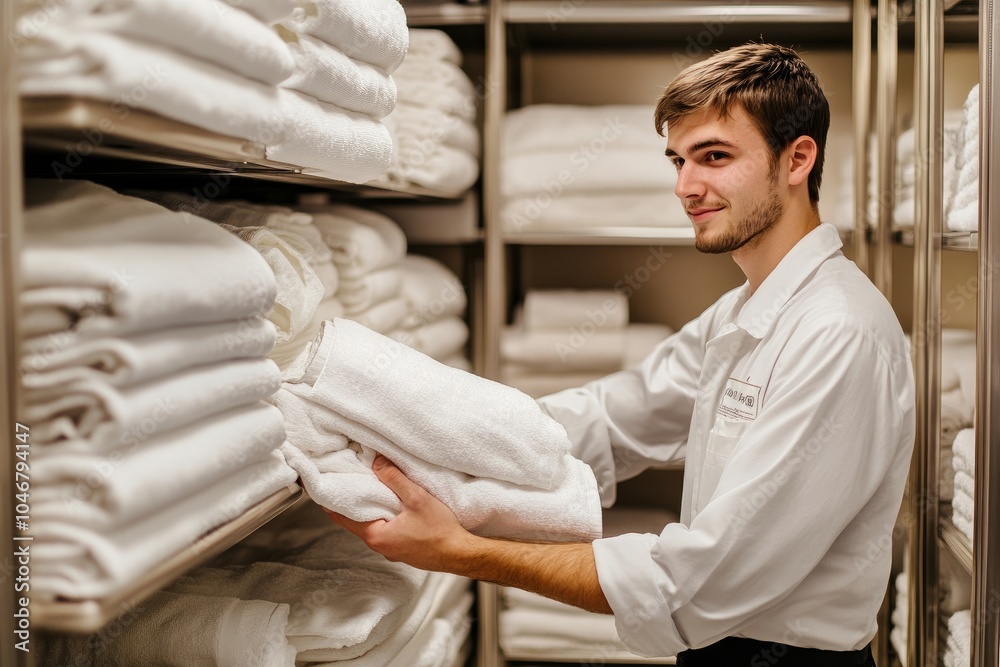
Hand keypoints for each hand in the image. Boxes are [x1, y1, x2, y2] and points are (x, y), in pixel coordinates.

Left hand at [326, 455, 473, 571]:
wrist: (460, 554)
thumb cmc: (440, 530)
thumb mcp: (416, 498)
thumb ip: (394, 478)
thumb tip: (376, 462)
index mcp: (377, 535)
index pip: (344, 518)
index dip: (334, 502)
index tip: (328, 488)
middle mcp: (380, 546)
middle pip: (358, 522)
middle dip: (354, 503)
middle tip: (350, 483)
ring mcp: (392, 551)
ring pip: (374, 527)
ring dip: (371, 511)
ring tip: (372, 492)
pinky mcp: (404, 551)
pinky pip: (387, 532)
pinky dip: (385, 519)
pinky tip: (394, 509)